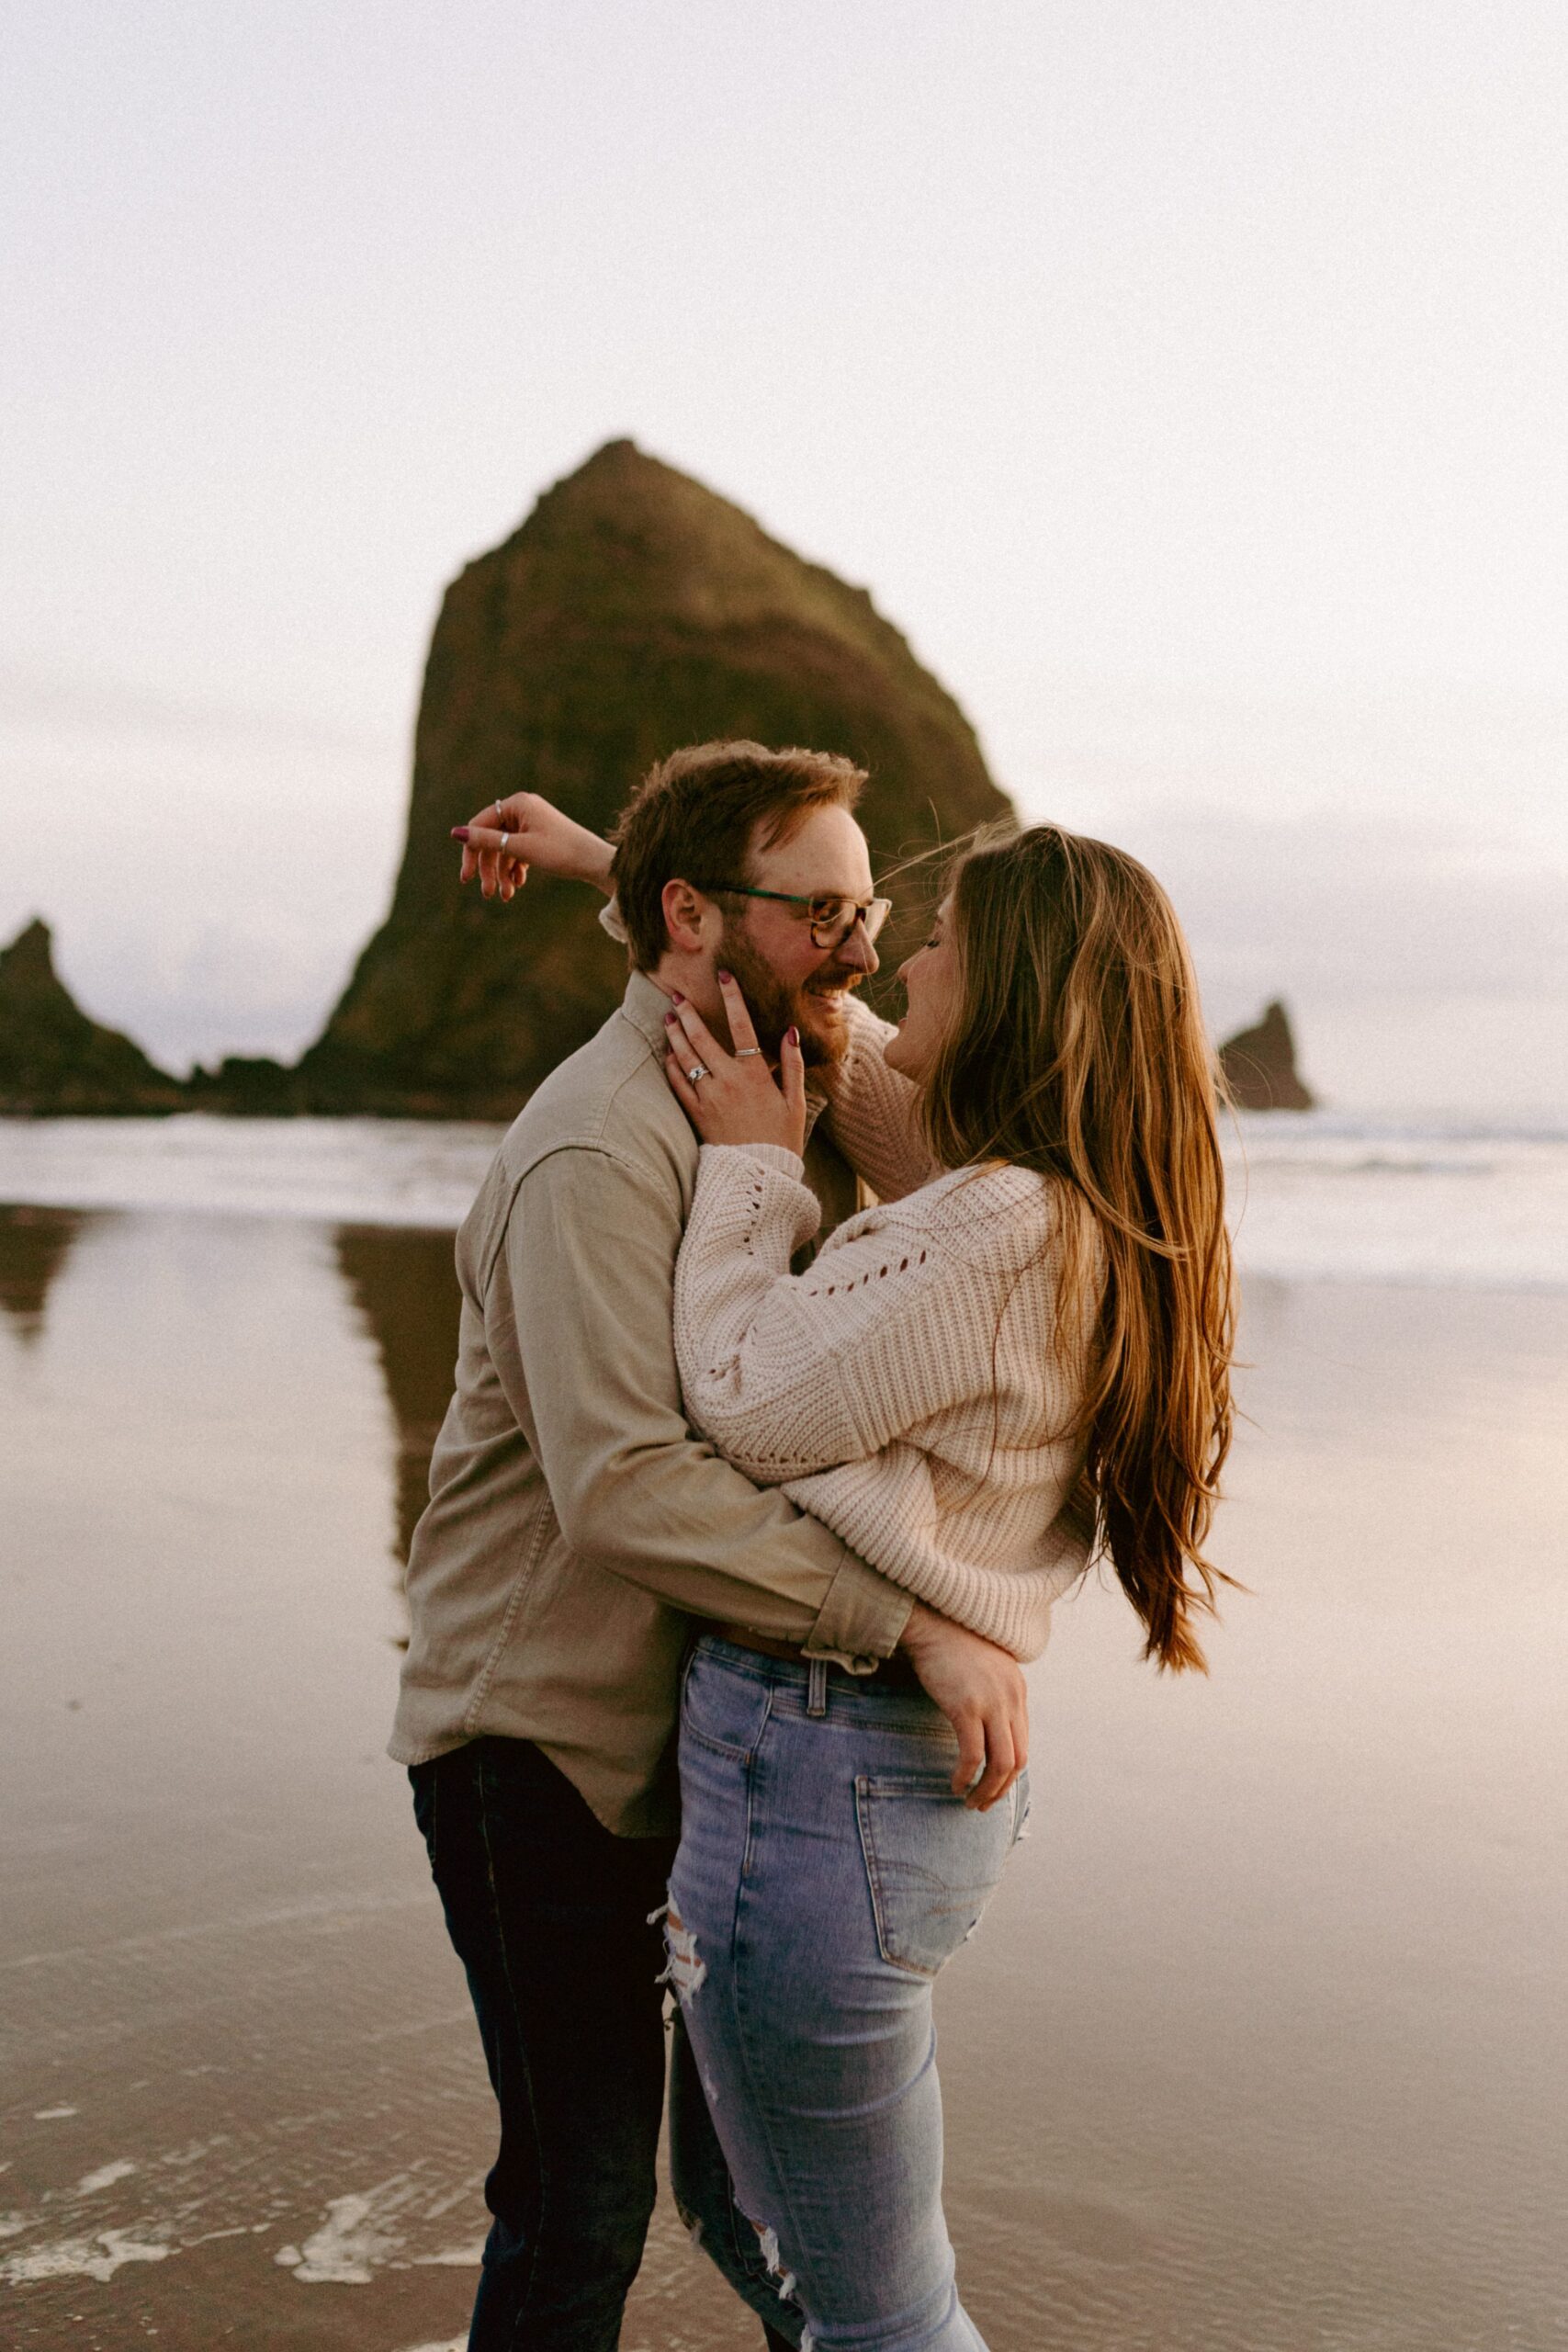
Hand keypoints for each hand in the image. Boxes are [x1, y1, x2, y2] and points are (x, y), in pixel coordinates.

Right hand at [451, 792, 615, 902]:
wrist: (595, 862)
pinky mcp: (538, 836)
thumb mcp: (520, 848)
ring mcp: (530, 823)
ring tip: (507, 896)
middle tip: (488, 894)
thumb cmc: (561, 852)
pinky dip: (515, 869)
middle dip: (489, 868)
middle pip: (491, 840)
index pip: (480, 825)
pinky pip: (517, 852)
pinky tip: (519, 884)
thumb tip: (455, 833)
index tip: (466, 878)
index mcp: (516, 803)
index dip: (471, 852)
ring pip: (504, 849)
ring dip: (502, 873)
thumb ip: (487, 841)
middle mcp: (522, 809)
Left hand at [662, 974, 806, 1155]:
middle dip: (688, 1013)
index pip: (742, 1027)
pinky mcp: (696, 1114)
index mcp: (755, 1075)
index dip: (733, 998)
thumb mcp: (795, 1102)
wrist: (758, 1177)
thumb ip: (793, 1065)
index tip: (724, 975)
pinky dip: (671, 1065)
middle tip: (676, 994)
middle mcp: (728, 1081)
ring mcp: (709, 1097)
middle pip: (703, 1037)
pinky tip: (668, 1053)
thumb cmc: (781, 1140)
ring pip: (686, 1057)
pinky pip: (678, 1083)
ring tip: (667, 1017)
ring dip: (674, 1034)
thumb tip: (789, 1032)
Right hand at [897, 1601, 1028, 1809]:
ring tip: (970, 1802)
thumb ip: (994, 1695)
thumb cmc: (952, 1645)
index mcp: (1018, 1691)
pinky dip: (966, 1776)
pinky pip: (973, 1755)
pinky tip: (955, 1784)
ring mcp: (990, 1703)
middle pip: (1017, 1760)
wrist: (933, 1621)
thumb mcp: (987, 1669)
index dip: (1008, 1773)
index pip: (1023, 1744)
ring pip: (1001, 1763)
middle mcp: (1011, 1699)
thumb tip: (987, 1727)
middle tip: (982, 1804)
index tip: (992, 1786)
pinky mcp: (966, 1707)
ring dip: (987, 1790)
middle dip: (1001, 1789)